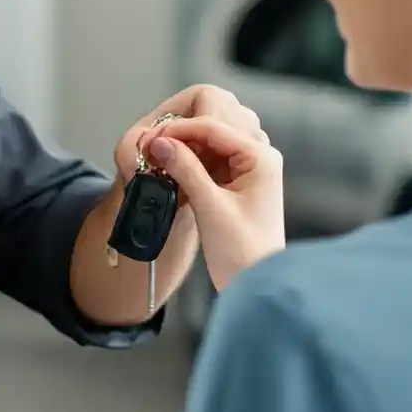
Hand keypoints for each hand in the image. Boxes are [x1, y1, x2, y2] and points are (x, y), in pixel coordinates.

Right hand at [113, 85, 270, 266]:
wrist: (257, 285)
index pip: (213, 126)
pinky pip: (209, 163)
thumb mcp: (210, 207)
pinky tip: (170, 170)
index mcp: (261, 158)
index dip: (178, 129)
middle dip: (179, 138)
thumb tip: (160, 143)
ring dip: (182, 150)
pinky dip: (188, 164)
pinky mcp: (237, 184)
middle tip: (150, 148)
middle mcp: (259, 158)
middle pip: (211, 132)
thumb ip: (185, 170)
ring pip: (208, 147)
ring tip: (156, 159)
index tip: (150, 138)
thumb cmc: (244, 252)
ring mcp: (249, 170)